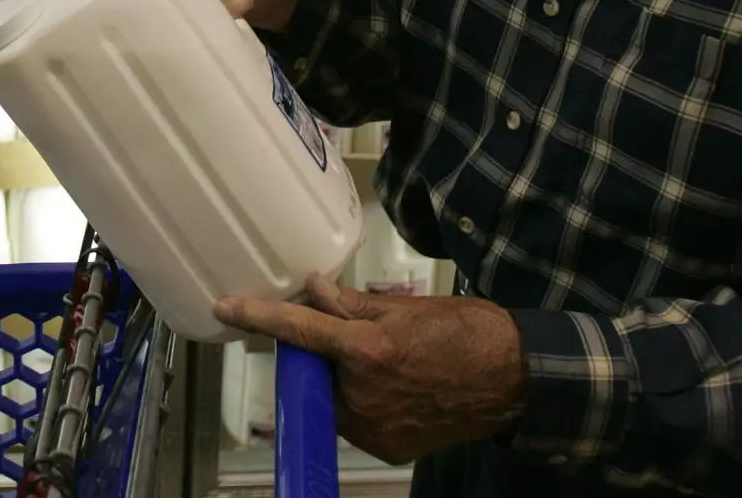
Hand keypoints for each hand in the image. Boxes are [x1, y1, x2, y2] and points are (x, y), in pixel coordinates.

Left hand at [215, 275, 527, 465]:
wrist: (515, 380)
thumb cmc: (468, 332)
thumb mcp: (409, 307)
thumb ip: (354, 304)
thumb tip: (314, 291)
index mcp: (368, 350)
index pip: (300, 330)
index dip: (259, 317)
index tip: (226, 306)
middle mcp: (363, 395)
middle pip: (315, 373)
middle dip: (324, 357)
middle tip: (357, 341)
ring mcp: (374, 428)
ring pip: (333, 401)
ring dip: (344, 382)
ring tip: (391, 365)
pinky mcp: (386, 449)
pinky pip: (357, 423)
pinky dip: (366, 404)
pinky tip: (401, 389)